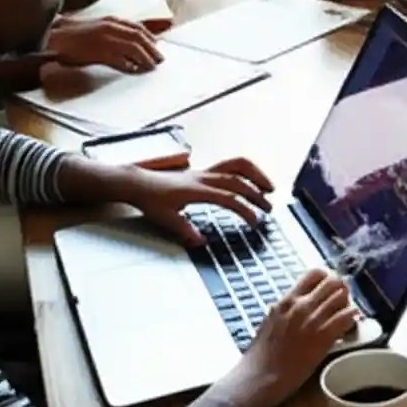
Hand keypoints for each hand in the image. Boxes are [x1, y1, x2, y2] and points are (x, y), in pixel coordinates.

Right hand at [46, 16, 163, 72]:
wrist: (52, 36)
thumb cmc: (74, 34)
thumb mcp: (98, 27)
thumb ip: (115, 32)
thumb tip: (131, 42)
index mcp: (111, 21)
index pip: (138, 28)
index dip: (151, 38)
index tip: (158, 47)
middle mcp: (111, 27)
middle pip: (139, 38)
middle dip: (152, 49)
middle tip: (160, 60)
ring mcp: (105, 39)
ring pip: (133, 48)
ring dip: (145, 58)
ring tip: (151, 67)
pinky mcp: (98, 52)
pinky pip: (118, 60)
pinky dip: (128, 65)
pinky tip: (133, 70)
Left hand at [122, 157, 276, 246]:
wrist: (137, 182)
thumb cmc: (150, 200)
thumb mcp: (165, 219)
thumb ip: (184, 230)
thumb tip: (201, 242)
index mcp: (196, 190)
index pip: (228, 198)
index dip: (245, 209)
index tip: (255, 221)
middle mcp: (204, 177)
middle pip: (239, 180)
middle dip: (257, 194)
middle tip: (268, 208)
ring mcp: (205, 171)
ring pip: (238, 165)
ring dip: (256, 174)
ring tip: (269, 187)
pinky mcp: (205, 171)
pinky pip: (231, 164)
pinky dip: (246, 170)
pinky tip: (252, 180)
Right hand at [240, 268, 358, 406]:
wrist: (260, 377)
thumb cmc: (261, 356)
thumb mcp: (269, 323)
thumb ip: (282, 312)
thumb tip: (289, 306)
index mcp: (287, 301)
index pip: (315, 273)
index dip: (328, 278)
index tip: (330, 288)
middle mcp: (301, 306)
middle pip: (333, 282)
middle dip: (342, 290)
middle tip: (342, 301)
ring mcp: (313, 320)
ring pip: (342, 297)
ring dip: (348, 303)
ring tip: (346, 314)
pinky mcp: (323, 337)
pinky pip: (347, 316)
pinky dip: (352, 317)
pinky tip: (350, 323)